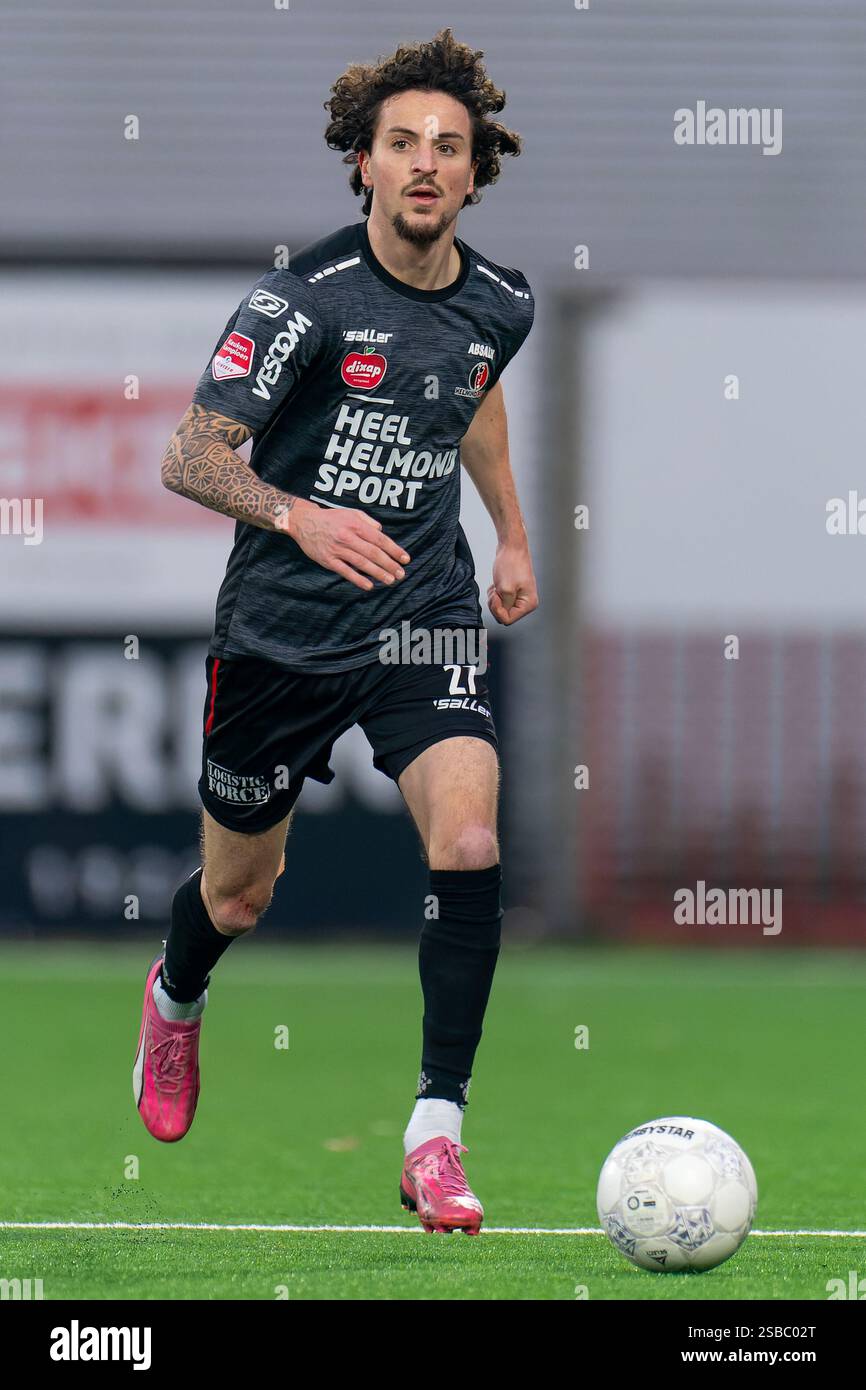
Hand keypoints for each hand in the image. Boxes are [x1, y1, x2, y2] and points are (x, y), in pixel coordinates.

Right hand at [277, 501, 409, 591]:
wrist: (304, 522)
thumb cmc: (331, 518)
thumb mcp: (351, 512)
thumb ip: (368, 521)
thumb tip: (381, 531)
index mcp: (355, 525)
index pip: (380, 539)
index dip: (394, 550)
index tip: (405, 559)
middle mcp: (348, 537)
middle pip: (373, 553)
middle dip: (389, 564)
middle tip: (401, 574)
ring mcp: (338, 550)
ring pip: (362, 564)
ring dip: (378, 573)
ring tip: (390, 580)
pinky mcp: (328, 560)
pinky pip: (345, 571)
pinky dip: (358, 579)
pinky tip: (369, 585)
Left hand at [487, 542, 538, 624]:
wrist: (512, 546)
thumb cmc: (511, 564)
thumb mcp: (505, 589)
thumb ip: (504, 607)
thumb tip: (502, 617)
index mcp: (529, 604)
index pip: (508, 620)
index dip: (497, 610)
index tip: (496, 595)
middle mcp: (527, 602)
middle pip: (504, 615)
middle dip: (496, 604)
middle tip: (495, 590)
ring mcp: (520, 597)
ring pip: (501, 608)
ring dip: (494, 599)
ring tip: (496, 586)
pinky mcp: (513, 591)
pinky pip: (500, 601)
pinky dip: (495, 594)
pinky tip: (496, 584)